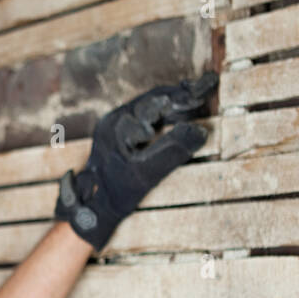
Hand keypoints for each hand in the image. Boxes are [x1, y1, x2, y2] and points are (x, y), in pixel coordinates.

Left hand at [54, 72, 217, 250]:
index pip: (158, 101)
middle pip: (154, 99)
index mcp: (119, 125)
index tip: (207, 86)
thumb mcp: (146, 175)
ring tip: (199, 99)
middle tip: (208, 87)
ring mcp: (115, 126)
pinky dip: (165, 114)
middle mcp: (115, 119)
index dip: (185, 94)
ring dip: (175, 103)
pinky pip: (145, 117)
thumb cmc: (115, 194)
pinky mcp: (118, 135)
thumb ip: (171, 152)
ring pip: (150, 107)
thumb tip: (200, 131)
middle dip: (182, 94)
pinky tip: (180, 116)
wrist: (90, 210)